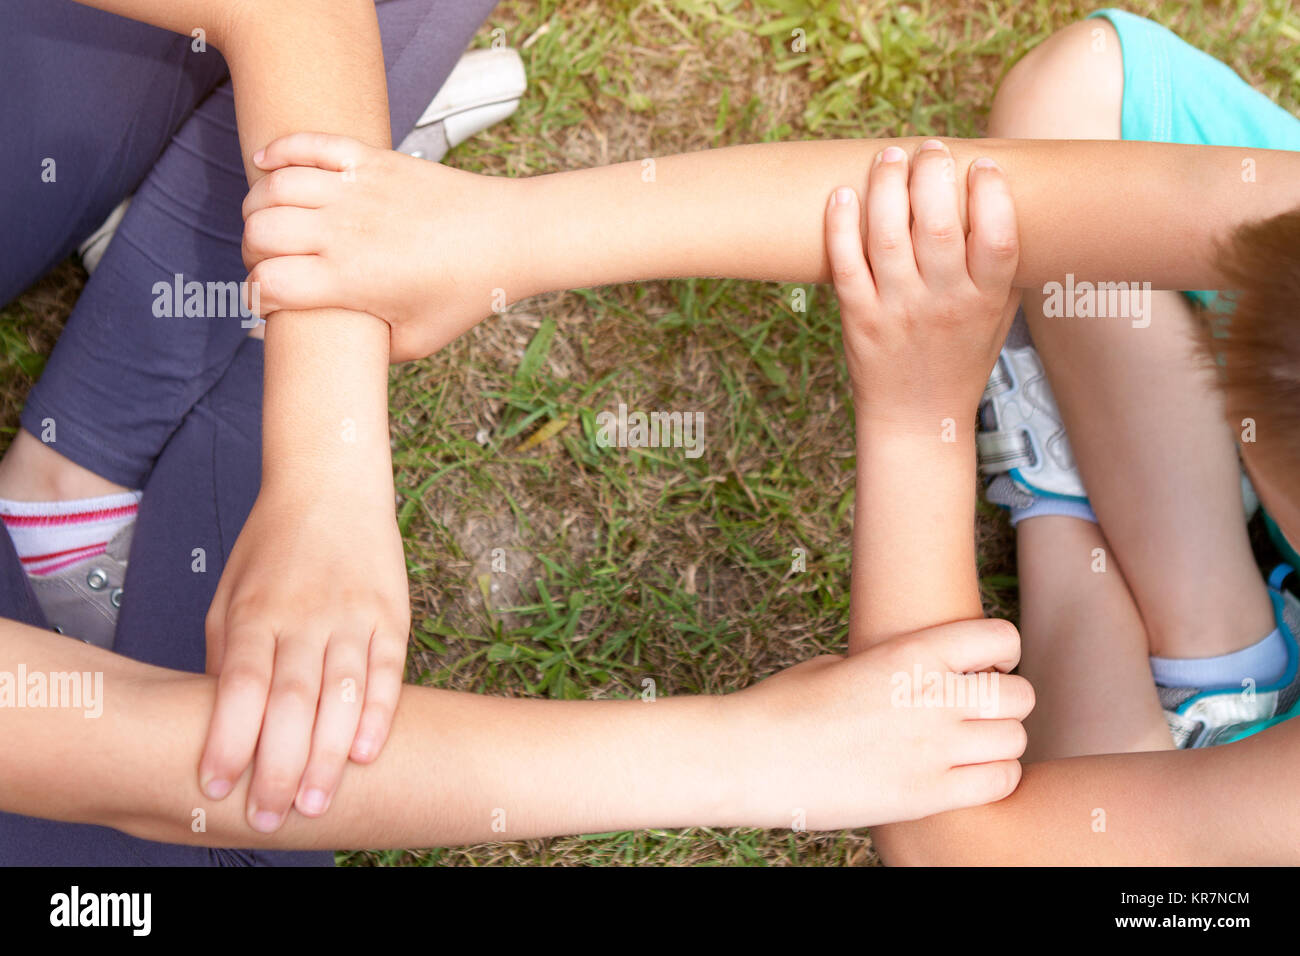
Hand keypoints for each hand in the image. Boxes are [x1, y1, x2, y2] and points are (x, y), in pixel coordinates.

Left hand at [199, 486, 410, 831]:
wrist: (333, 488)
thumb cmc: (273, 547)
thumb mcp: (230, 592)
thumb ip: (227, 655)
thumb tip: (223, 723)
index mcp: (256, 611)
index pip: (240, 686)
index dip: (227, 739)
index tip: (214, 787)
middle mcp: (304, 614)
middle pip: (290, 702)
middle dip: (278, 767)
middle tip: (268, 817)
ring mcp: (352, 615)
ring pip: (341, 695)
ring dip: (327, 756)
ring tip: (314, 804)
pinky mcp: (392, 615)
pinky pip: (387, 673)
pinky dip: (378, 716)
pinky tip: (365, 755)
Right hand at [240, 133, 512, 361]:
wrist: (508, 237)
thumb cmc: (466, 294)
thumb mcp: (418, 341)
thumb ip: (371, 352)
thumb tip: (335, 354)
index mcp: (350, 280)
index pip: (268, 284)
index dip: (257, 298)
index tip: (271, 305)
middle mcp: (345, 232)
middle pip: (259, 232)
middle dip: (253, 252)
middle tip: (273, 264)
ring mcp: (356, 190)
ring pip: (274, 186)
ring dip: (259, 207)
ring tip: (271, 223)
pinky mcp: (372, 160)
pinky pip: (309, 143)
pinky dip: (280, 151)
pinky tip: (268, 166)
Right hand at [726, 617, 1032, 829]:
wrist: (751, 757)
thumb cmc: (786, 705)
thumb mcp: (842, 663)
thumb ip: (893, 666)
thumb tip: (920, 674)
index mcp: (909, 653)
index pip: (999, 638)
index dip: (1001, 652)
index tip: (988, 665)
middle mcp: (930, 697)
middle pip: (1019, 694)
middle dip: (1006, 701)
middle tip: (980, 712)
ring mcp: (932, 749)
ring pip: (1015, 740)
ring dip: (1001, 742)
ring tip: (972, 747)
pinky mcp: (925, 795)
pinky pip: (999, 782)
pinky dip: (994, 778)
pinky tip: (966, 776)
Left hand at [826, 140, 1019, 428]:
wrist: (917, 419)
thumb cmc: (960, 361)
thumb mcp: (997, 319)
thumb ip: (1003, 268)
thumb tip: (1003, 198)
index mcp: (985, 301)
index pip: (997, 237)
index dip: (991, 193)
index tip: (981, 165)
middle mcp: (943, 304)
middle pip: (938, 225)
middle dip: (932, 174)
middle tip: (930, 148)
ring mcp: (897, 311)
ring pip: (888, 236)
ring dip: (887, 186)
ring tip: (890, 156)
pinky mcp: (858, 319)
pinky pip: (846, 264)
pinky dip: (841, 225)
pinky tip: (843, 194)